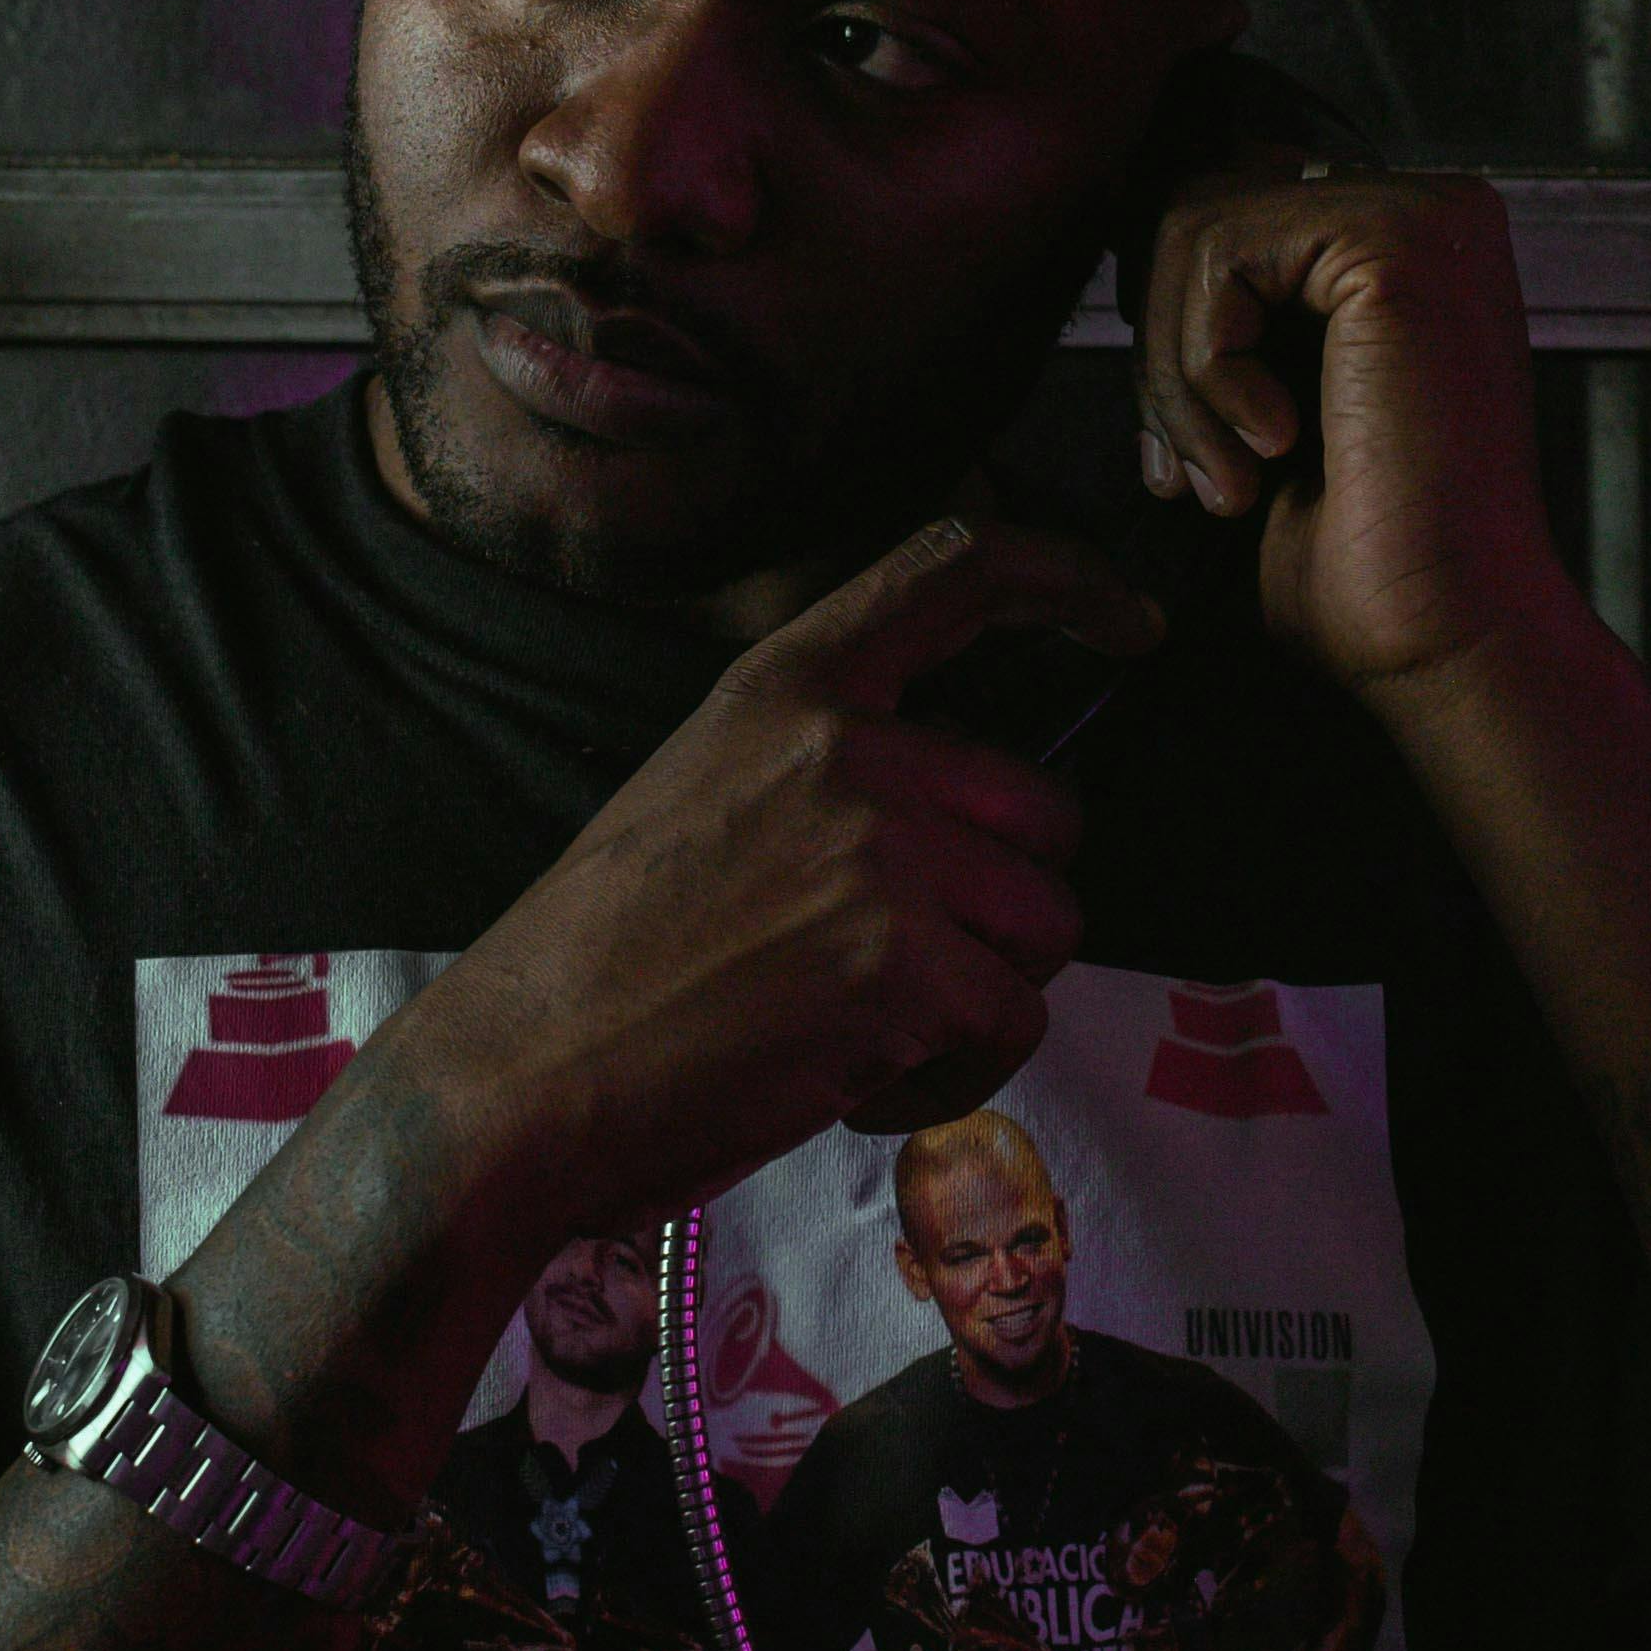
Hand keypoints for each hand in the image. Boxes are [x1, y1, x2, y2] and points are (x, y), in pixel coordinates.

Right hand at [392, 513, 1159, 1251]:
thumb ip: (826, 767)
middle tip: (895, 969)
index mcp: (786, 687)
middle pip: (1046, 814)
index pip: (954, 572)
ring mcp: (882, 852)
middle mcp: (847, 749)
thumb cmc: (601, 958)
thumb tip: (961, 811)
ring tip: (859, 1031)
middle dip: (1002, 906)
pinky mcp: (904, 964)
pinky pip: (1011, 1024)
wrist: (521, 1072)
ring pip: (1044, 929)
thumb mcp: (702, 789)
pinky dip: (954, 1076)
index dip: (1064, 580)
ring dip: (979, 999)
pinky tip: (858, 1079)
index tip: (1129, 619)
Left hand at [1132, 167, 1565, 689]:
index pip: (1230, 220)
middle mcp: (1428, 211)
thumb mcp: (1269, 411)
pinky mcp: (1393, 240)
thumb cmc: (1371, 560)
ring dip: (1181, 375)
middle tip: (1196, 474)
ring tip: (1232, 478)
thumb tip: (1127, 262)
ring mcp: (1420, 213)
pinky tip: (1272, 443)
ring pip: (1196, 227)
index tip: (1187, 456)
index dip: (1179, 334)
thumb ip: (1227, 324)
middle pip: (1202, 210)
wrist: (1443, 633)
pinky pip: (1217, 251)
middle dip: (1166, 352)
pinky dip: (1206, 363)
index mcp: (1408, 251)